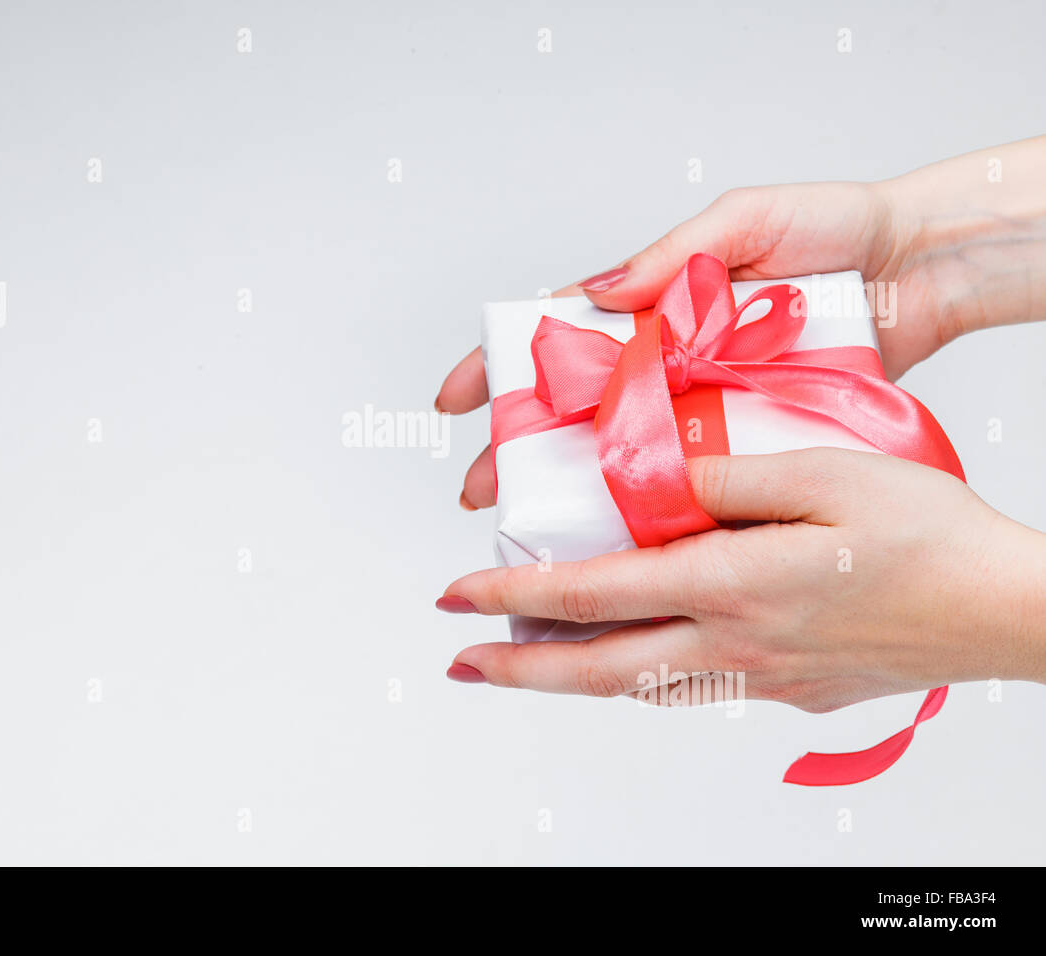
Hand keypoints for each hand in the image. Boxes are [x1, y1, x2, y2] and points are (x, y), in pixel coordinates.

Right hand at [437, 136, 1045, 510]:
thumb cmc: (832, 230)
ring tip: (539, 534)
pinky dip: (660, 508)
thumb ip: (674, 255)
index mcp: (652, 308)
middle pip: (575, 411)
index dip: (498, 366)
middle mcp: (668, 363)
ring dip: (578, 493)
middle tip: (482, 495)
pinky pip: (698, 476)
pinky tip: (627, 540)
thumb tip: (600, 292)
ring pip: (627, 454)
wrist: (920, 271)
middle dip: (519, 453)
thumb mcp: (745, 222)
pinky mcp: (751, 437)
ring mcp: (706, 404)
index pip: (556, 338)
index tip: (454, 397)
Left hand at [438, 448, 1045, 708]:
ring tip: (521, 664)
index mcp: (733, 584)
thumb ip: (730, 474)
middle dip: (516, 667)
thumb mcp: (828, 472)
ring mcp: (760, 677)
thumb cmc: (931, 537)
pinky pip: (690, 688)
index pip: (594, 595)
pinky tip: (627, 659)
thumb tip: (661, 476)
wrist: (1004, 610)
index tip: (459, 594)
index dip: (515, 597)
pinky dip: (637, 678)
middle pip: (596, 669)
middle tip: (458, 660)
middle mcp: (734, 644)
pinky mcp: (787, 691)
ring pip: (638, 688)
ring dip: (569, 679)